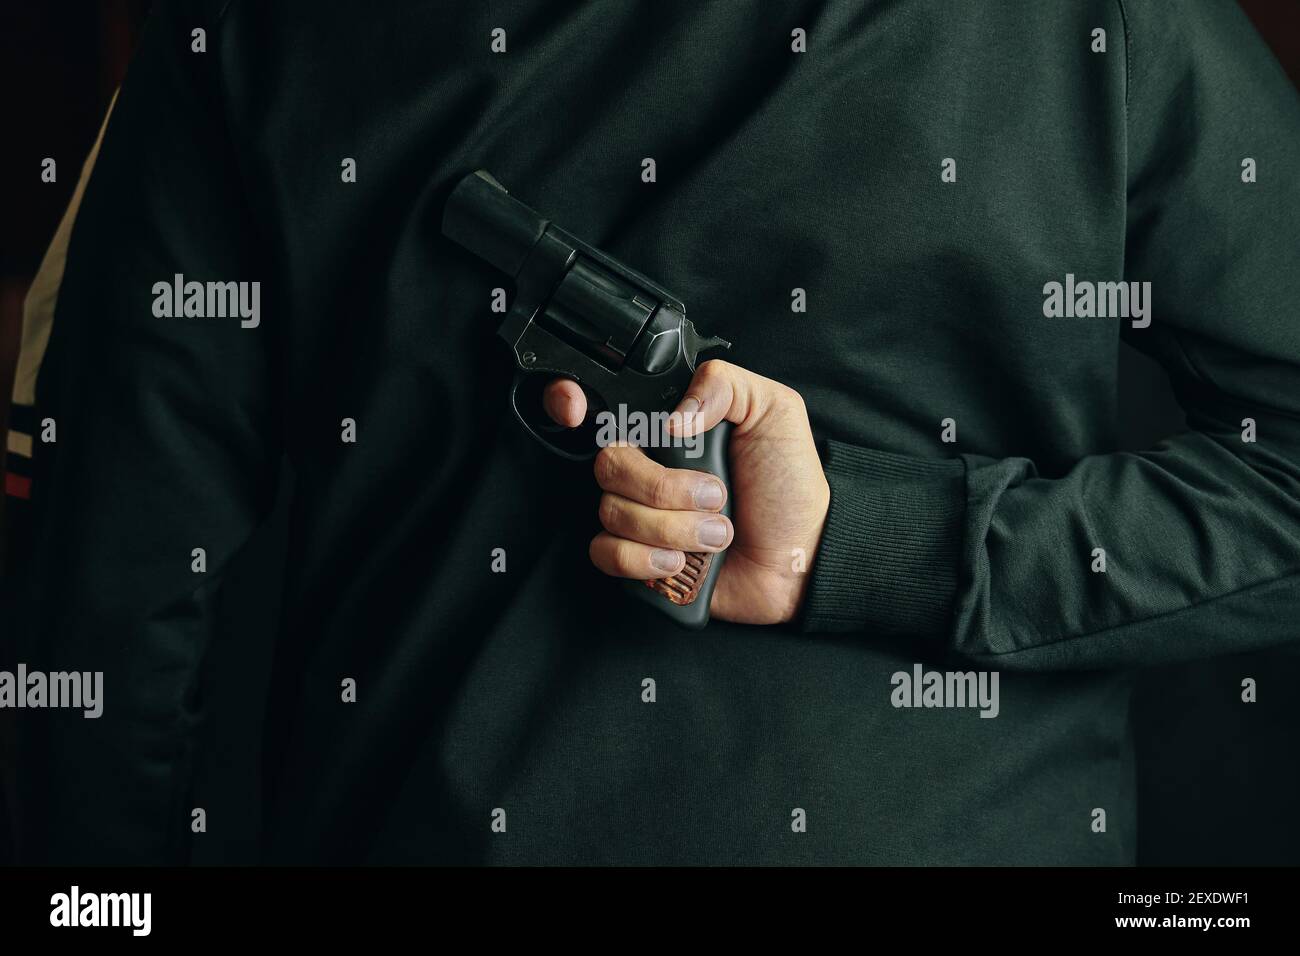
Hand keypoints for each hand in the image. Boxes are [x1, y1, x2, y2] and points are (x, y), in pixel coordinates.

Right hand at [544, 360, 829, 624]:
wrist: (802, 557)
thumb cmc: (790, 485)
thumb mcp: (774, 412)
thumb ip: (724, 385)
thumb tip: (673, 416)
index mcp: (669, 430)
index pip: (603, 407)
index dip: (566, 400)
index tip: (573, 407)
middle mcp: (647, 470)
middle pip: (608, 464)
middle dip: (662, 486)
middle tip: (714, 495)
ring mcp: (640, 516)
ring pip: (611, 512)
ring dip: (671, 528)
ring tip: (717, 534)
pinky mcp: (638, 562)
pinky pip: (606, 554)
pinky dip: (643, 560)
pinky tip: (681, 562)